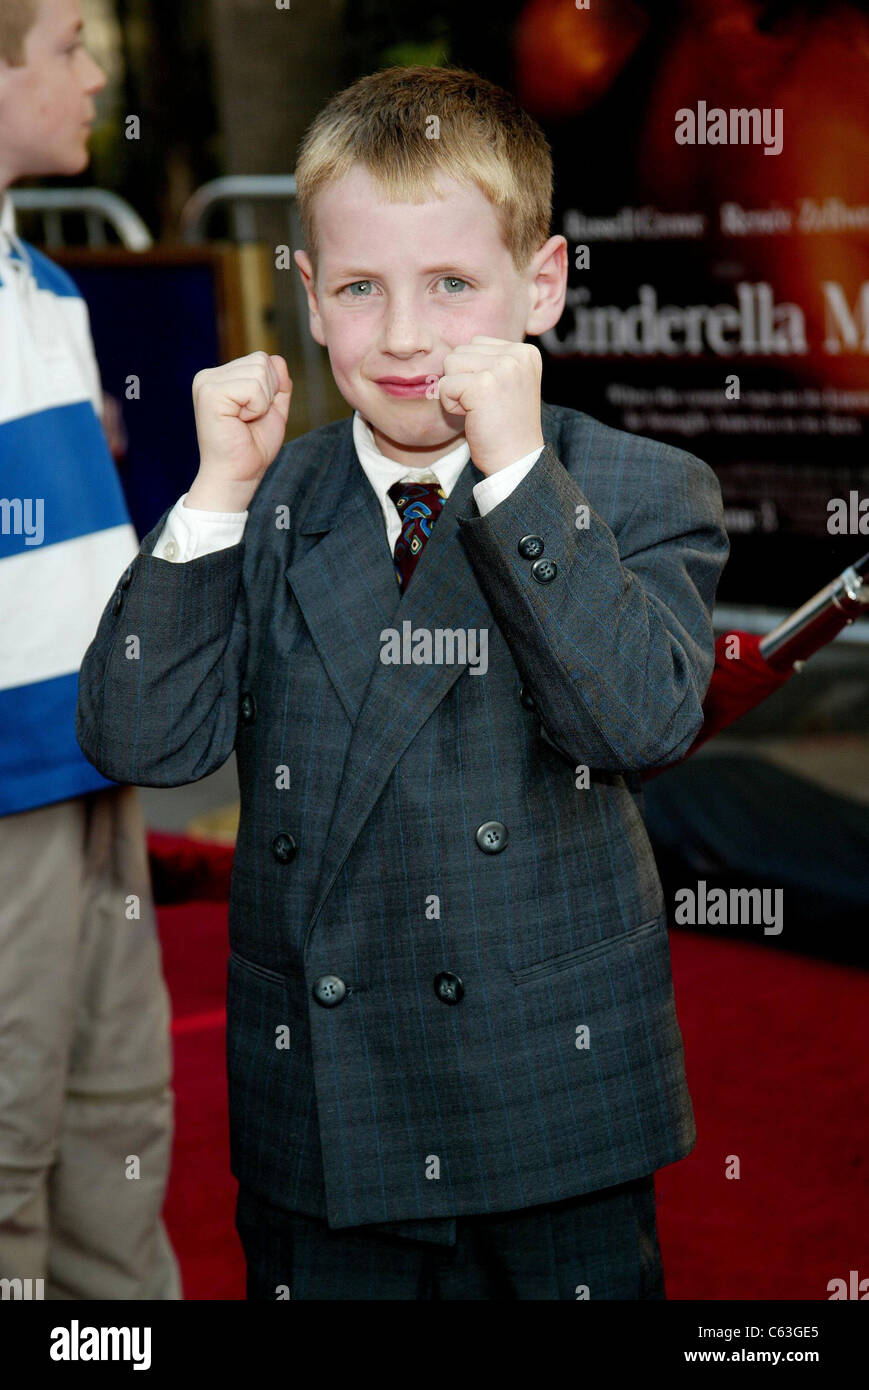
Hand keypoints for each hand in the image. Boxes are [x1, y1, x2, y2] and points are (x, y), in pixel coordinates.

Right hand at [189, 351, 292, 509]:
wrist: (238, 475)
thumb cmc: (253, 447)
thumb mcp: (273, 409)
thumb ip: (278, 384)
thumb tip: (278, 359)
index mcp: (222, 376)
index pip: (264, 359)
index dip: (272, 388)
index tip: (254, 414)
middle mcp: (210, 375)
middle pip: (262, 361)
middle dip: (268, 394)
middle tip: (250, 419)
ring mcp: (207, 382)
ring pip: (260, 371)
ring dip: (262, 402)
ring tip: (244, 421)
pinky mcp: (210, 392)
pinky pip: (253, 387)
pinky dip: (256, 407)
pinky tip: (240, 421)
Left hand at [438, 337, 543, 475]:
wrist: (516, 461)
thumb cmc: (505, 427)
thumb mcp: (507, 383)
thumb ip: (488, 360)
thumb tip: (451, 353)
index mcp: (525, 351)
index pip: (476, 343)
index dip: (473, 373)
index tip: (493, 398)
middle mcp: (517, 354)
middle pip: (460, 351)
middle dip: (462, 381)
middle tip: (485, 407)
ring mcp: (502, 368)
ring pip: (450, 363)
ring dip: (455, 391)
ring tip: (478, 410)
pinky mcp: (482, 385)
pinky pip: (445, 385)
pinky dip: (450, 406)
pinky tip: (472, 417)